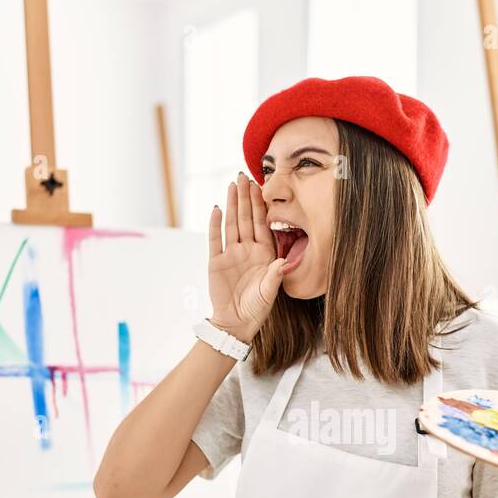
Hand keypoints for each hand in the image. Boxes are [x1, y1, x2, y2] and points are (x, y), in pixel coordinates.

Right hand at [207, 173, 284, 343]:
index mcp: (264, 253)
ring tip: (231, 185)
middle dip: (245, 197)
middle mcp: (247, 249)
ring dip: (231, 205)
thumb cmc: (257, 309)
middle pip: (246, 218)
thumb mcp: (269, 292)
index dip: (261, 205)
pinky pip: (215, 239)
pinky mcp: (216, 261)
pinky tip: (216, 209)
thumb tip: (283, 263)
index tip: (261, 186)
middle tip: (244, 175)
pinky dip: (215, 224)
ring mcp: (231, 254)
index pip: (262, 224)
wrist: (237, 323)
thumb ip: (274, 276)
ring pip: (231, 223)